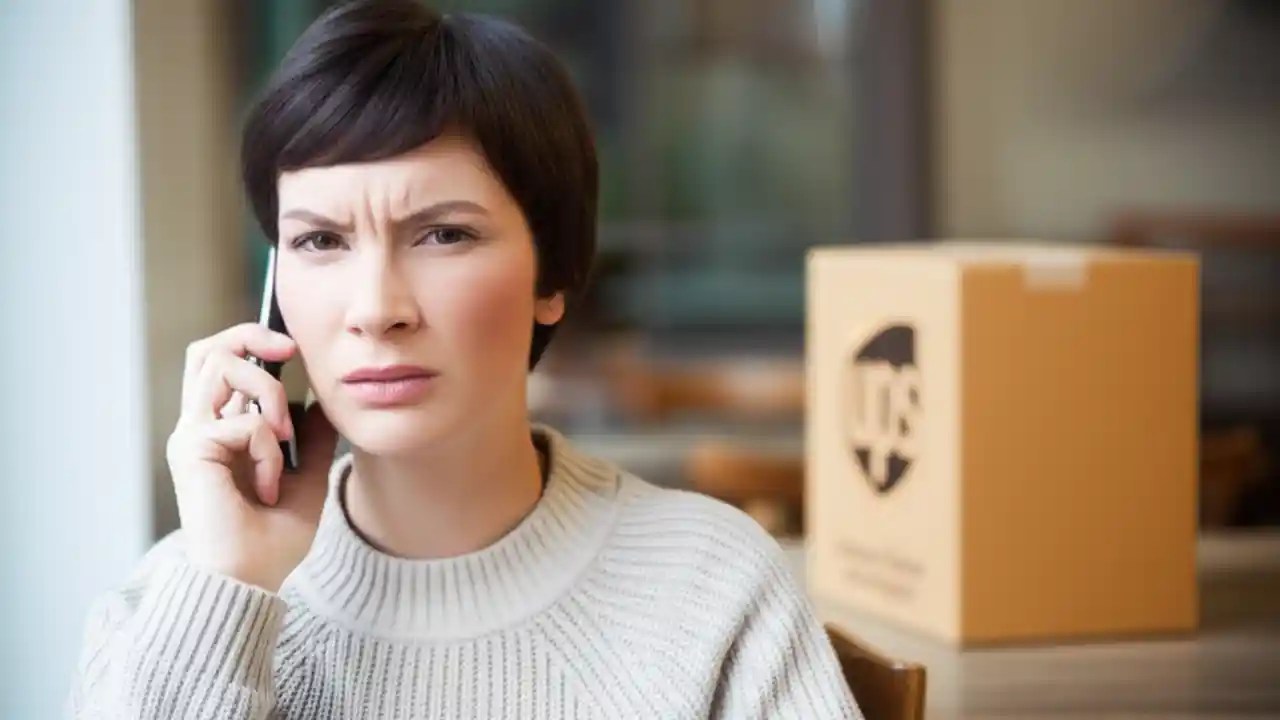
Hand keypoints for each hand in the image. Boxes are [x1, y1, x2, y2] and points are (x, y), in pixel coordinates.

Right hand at [165, 323, 338, 592]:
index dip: (251, 341)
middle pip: (208, 350)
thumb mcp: (308, 480)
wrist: (250, 580)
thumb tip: (323, 403)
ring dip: (266, 391)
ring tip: (284, 437)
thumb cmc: (272, 539)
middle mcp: (199, 427)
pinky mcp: (192, 450)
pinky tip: (270, 488)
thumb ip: (312, 441)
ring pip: (220, 366)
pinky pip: (245, 423)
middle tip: (289, 351)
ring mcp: (191, 436)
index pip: (220, 363)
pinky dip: (270, 451)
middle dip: (250, 336)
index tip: (292, 349)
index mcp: (221, 430)